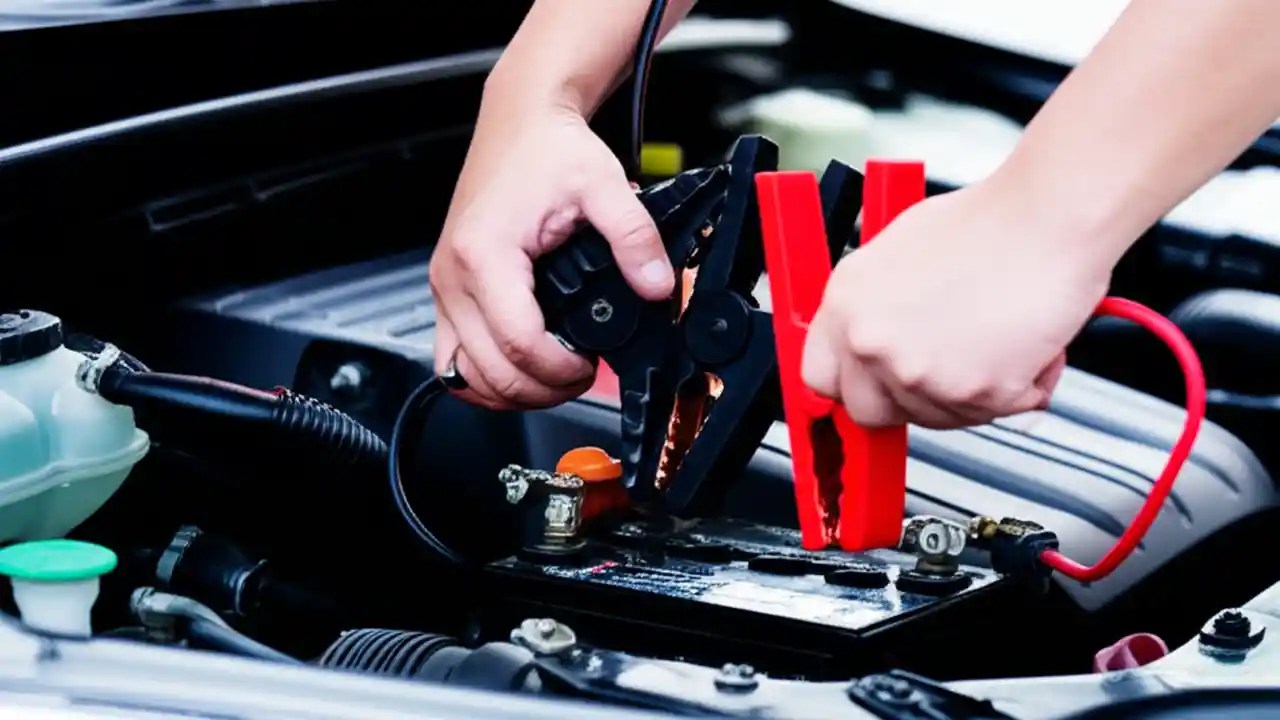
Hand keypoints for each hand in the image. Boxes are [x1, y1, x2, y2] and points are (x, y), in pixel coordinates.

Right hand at [430, 102, 673, 409]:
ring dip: (509, 390)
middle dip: (540, 389)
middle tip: (580, 377)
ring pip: (461, 375)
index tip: (590, 367)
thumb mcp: (604, 185)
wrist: (519, 120)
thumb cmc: (547, 148)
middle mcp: (453, 276)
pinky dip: (484, 375)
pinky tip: (520, 367)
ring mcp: (444, 286)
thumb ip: (635, 237)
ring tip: (553, 377)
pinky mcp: (447, 289)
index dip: (559, 370)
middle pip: (488, 372)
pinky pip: (452, 356)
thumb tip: (656, 286)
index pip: (518, 343)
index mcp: (486, 254)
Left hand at [801, 179, 1110, 428]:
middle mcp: (873, 342)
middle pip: (871, 412)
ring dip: (970, 391)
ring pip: (938, 418)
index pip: (818, 378)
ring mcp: (920, 373)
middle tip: (944, 363)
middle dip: (907, 397)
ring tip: (995, 333)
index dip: (851, 383)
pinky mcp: (975, 393)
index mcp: (846, 305)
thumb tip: (871, 338)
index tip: (869, 384)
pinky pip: (997, 413)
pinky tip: (1025, 341)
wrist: (1050, 217)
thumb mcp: (898, 252)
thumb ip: (874, 307)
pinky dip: (1021, 387)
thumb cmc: (988, 222)